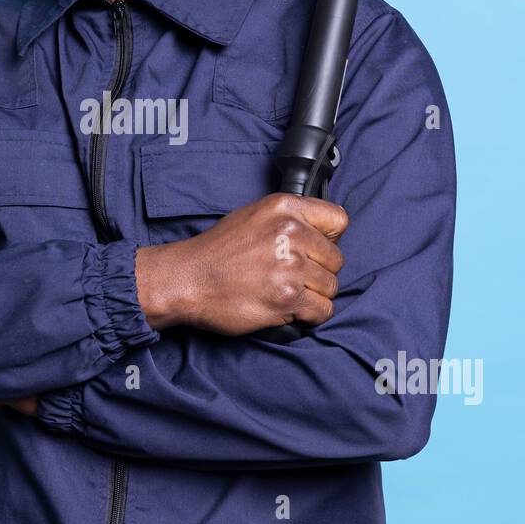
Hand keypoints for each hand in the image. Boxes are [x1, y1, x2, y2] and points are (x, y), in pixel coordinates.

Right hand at [135, 193, 348, 335]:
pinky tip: (288, 310)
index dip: (329, 240)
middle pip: (336, 259)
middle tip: (291, 278)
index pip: (338, 220)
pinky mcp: (287, 297)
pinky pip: (323, 311)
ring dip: (313, 296)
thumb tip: (322, 235)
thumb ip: (289, 219)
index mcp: (284, 207)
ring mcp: (290, 265)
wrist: (186, 280)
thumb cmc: (217, 251)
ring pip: (331, 287)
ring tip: (285, 293)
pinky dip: (309, 316)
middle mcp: (291, 232)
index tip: (314, 251)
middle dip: (318, 272)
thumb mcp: (253, 216)